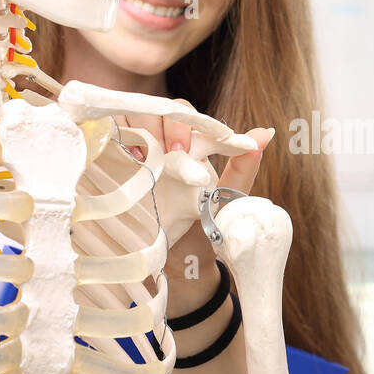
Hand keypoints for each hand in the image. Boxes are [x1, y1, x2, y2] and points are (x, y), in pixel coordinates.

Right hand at [117, 100, 274, 315]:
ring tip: (153, 155)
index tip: (201, 141)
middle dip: (170, 124)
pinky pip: (106, 137)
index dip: (191, 120)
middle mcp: (159, 143)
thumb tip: (266, 133)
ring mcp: (133, 153)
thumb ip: (244, 166)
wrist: (179, 264)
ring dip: (144, 127)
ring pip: (131, 115)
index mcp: (187, 145)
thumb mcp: (227, 198)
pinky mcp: (111, 166)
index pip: (184, 114)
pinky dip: (116, 137)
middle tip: (179, 151)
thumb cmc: (204, 225)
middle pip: (157, 109)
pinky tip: (130, 157)